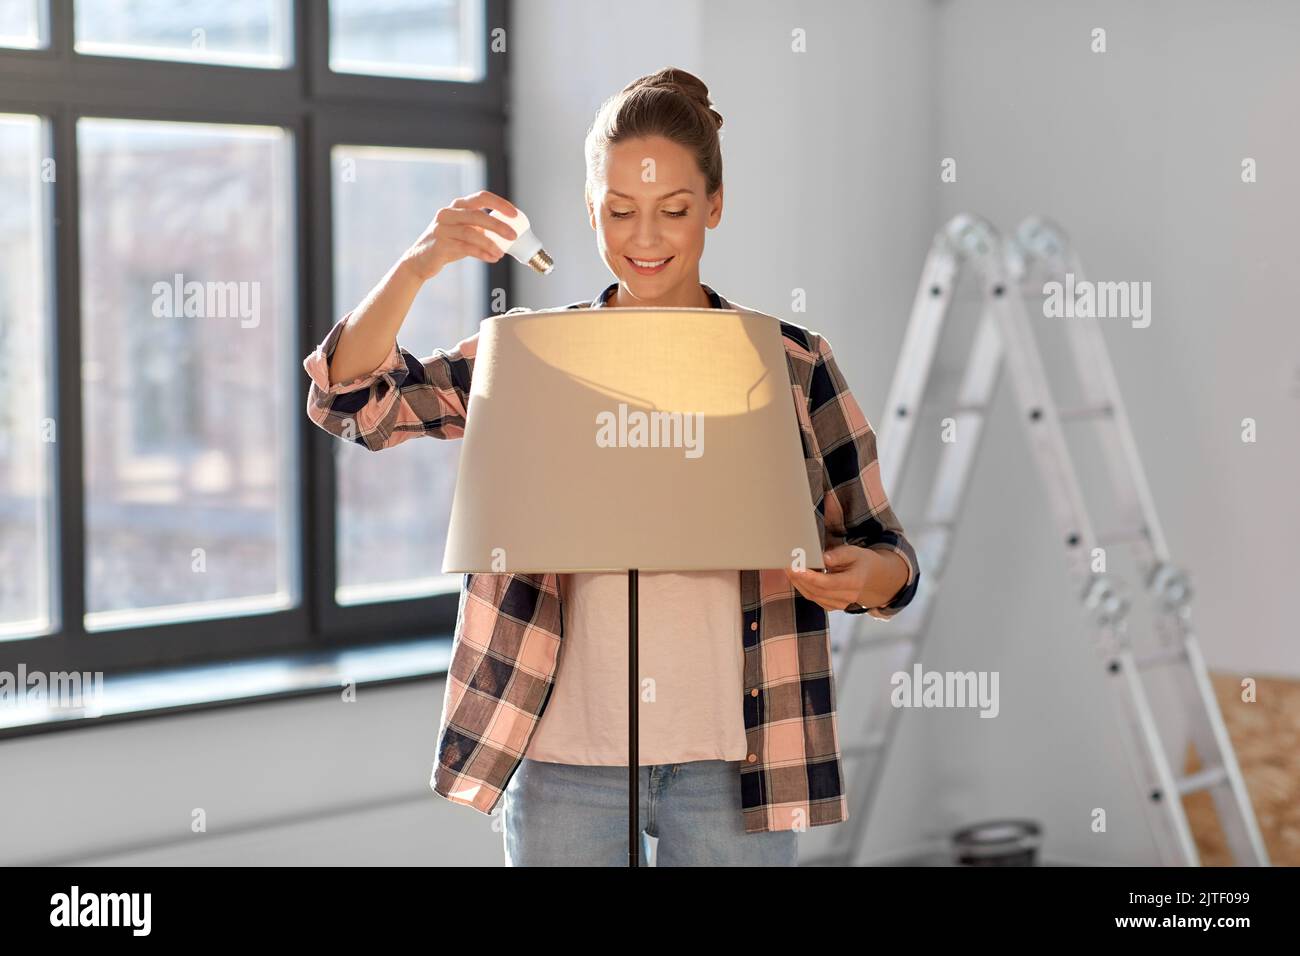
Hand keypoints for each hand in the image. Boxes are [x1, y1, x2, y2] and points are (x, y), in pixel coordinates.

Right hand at [400, 190, 520, 280]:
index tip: (515, 215)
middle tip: (513, 236)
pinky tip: (492, 258)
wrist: (421, 260)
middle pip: (477, 215)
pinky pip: (465, 248)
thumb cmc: (449, 244)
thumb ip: (483, 228)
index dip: (500, 204)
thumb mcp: (466, 231)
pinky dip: (481, 253)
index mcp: (458, 206)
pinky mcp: (439, 244)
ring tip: (501, 253)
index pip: (481, 197)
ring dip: (490, 244)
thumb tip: (511, 232)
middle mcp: (448, 213)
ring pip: (471, 233)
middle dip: (498, 226)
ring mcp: (442, 228)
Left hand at [784, 544, 885, 611]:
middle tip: (787, 564)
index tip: (796, 568)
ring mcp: (840, 604)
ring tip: (788, 568)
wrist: (872, 579)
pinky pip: (813, 598)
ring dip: (798, 583)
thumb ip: (839, 555)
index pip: (828, 583)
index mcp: (854, 582)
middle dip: (799, 578)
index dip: (810, 577)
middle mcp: (848, 597)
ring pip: (813, 596)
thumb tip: (824, 558)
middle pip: (817, 590)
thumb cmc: (861, 562)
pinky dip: (802, 588)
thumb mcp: (855, 552)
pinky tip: (796, 577)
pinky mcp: (832, 606)